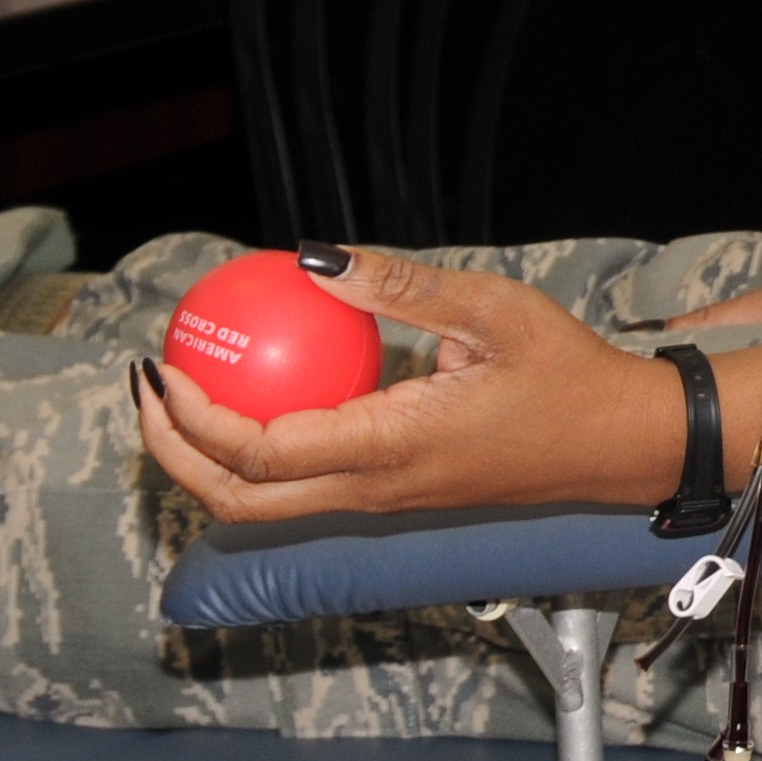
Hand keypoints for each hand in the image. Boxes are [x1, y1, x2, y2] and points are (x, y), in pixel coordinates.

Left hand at [137, 248, 685, 523]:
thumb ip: (400, 285)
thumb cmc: (565, 373)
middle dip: (172, 453)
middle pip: (239, 500)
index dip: (193, 416)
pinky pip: (305, 481)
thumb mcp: (491, 310)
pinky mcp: (393, 490)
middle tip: (144, 385)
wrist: (617, 442)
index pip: (260, 452)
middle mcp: (375, 488)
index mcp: (391, 449)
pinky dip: (257, 447)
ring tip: (180, 390)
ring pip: (266, 502)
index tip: (162, 364)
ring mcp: (383, 498)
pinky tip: (259, 388)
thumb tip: (314, 258)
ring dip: (207, 456)